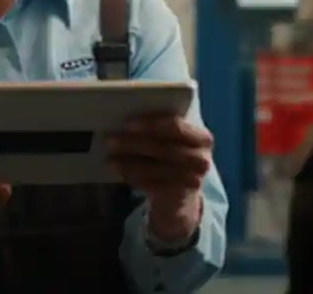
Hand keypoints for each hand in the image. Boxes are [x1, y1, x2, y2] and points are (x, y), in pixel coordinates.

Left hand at [108, 113, 213, 244]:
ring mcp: (193, 179)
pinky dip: (134, 178)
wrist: (182, 192)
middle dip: (134, 143)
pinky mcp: (180, 196)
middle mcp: (202, 158)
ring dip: (130, 163)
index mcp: (203, 137)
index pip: (176, 127)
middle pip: (163, 148)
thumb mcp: (173, 139)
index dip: (151, 124)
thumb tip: (123, 117)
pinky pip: (153, 186)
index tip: (128, 123)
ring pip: (156, 168)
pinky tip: (120, 172)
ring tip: (109, 159)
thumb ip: (159, 127)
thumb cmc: (172, 154)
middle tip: (109, 139)